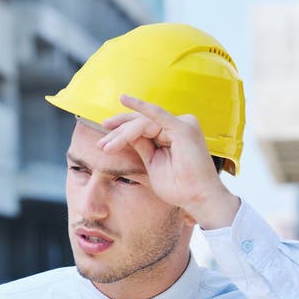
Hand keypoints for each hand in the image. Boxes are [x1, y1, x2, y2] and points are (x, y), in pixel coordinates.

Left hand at [99, 95, 239, 228]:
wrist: (198, 198)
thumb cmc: (180, 186)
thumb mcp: (153, 163)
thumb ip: (142, 146)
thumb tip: (125, 135)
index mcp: (172, 134)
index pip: (143, 127)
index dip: (121, 134)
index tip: (103, 144)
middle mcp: (178, 125)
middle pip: (141, 122)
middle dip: (118, 130)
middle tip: (100, 142)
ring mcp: (182, 124)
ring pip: (144, 122)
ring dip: (122, 134)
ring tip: (107, 147)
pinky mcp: (183, 128)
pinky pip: (157, 115)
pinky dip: (141, 107)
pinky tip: (124, 100)